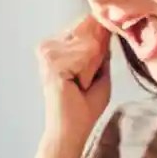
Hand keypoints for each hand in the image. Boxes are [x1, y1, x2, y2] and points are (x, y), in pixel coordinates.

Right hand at [37, 16, 111, 149]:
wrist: (71, 131)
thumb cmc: (84, 107)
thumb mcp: (100, 72)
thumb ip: (102, 50)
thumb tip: (109, 30)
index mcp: (55, 47)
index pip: (82, 27)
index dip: (98, 39)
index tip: (97, 60)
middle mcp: (47, 47)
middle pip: (86, 32)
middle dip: (95, 55)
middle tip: (85, 81)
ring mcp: (47, 54)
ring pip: (87, 44)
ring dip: (91, 67)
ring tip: (81, 85)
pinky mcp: (52, 64)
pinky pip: (84, 56)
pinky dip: (88, 73)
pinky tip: (78, 86)